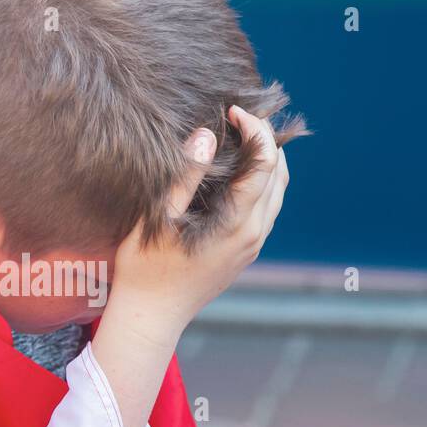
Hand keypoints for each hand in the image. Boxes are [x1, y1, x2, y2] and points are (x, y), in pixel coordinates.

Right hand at [106, 106, 288, 344]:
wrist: (152, 316)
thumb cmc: (146, 269)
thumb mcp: (159, 218)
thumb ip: (186, 176)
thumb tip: (207, 136)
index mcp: (237, 224)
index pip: (265, 164)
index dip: (254, 129)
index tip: (231, 110)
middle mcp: (254, 234)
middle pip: (280, 174)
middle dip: (265, 139)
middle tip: (240, 115)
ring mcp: (253, 245)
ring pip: (278, 192)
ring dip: (267, 160)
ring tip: (242, 135)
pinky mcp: (245, 252)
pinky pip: (267, 208)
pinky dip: (261, 181)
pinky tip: (237, 171)